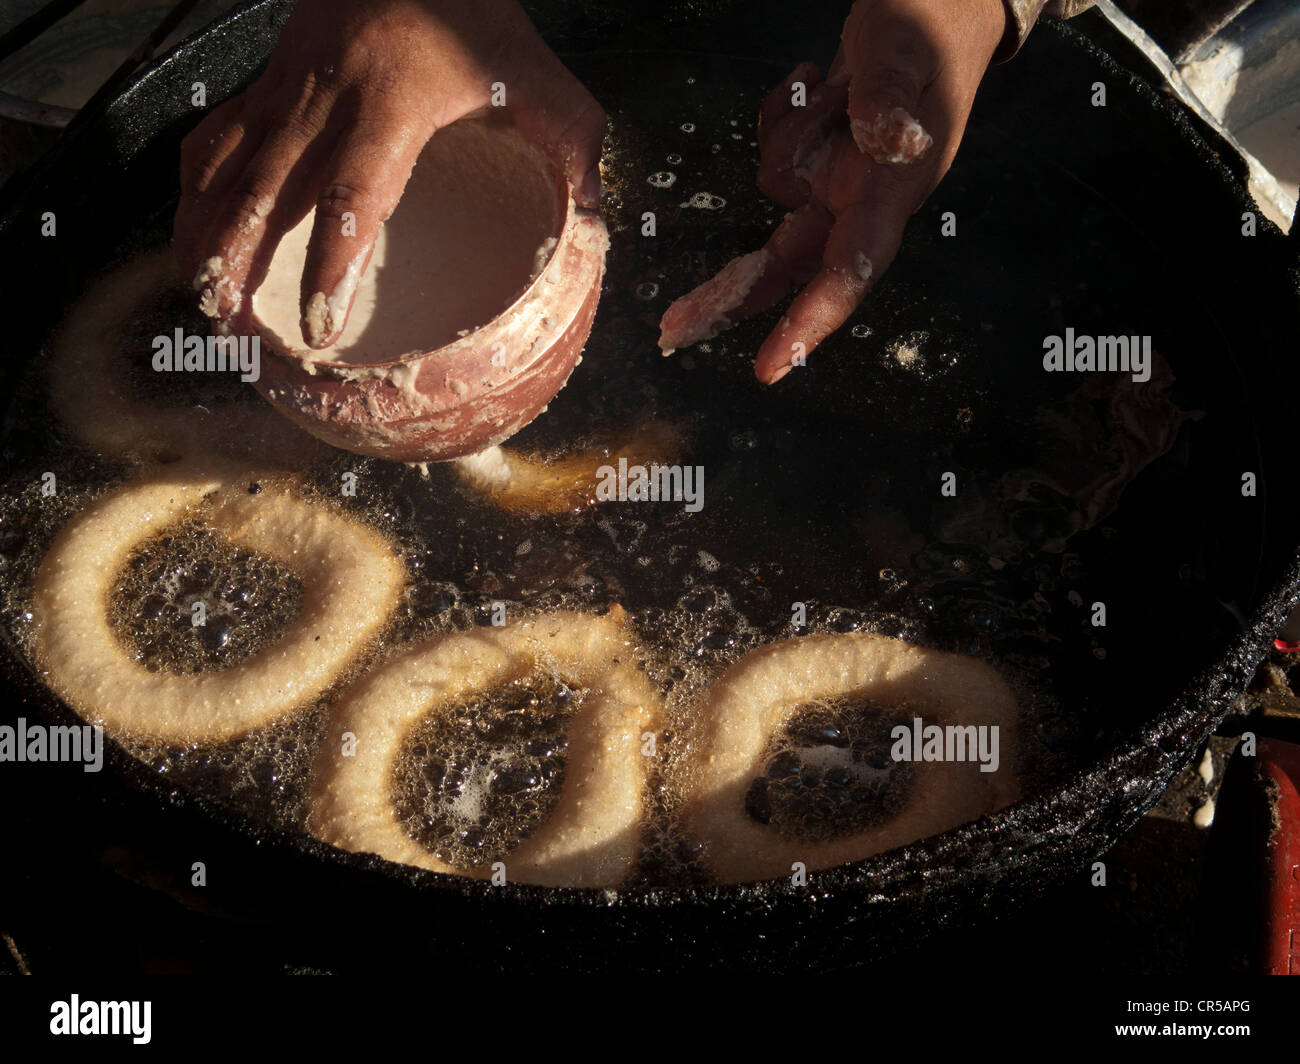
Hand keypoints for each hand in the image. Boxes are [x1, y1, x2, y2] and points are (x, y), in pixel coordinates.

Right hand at [174, 0, 604, 347]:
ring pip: (229, 166)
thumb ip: (573, 145)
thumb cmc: (473, 9)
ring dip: (207, 231)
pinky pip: (218, 134)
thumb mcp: (537, 74)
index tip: (319, 322)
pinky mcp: (268, 80)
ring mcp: (287, 88)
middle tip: (227, 325)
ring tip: (197, 292)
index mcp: (391, 104)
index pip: (352, 197)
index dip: (330, 265)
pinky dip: (199, 183)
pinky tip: (194, 224)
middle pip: (269, 193)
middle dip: (240, 262)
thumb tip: (593, 225)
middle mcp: (326, 100)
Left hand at [659, 0, 1006, 382]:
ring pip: (777, 186)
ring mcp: (842, 181)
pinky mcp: (824, 160)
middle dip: (734, 292)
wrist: (951, 0)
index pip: (848, 269)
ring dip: (789, 134)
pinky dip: (783, 118)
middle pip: (788, 262)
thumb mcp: (906, 45)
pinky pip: (776, 154)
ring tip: (835, 82)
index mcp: (892, 189)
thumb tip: (888, 139)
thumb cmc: (935, 20)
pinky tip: (820, 80)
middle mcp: (863, 198)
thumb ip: (889, 94)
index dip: (811, 321)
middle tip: (674, 328)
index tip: (770, 367)